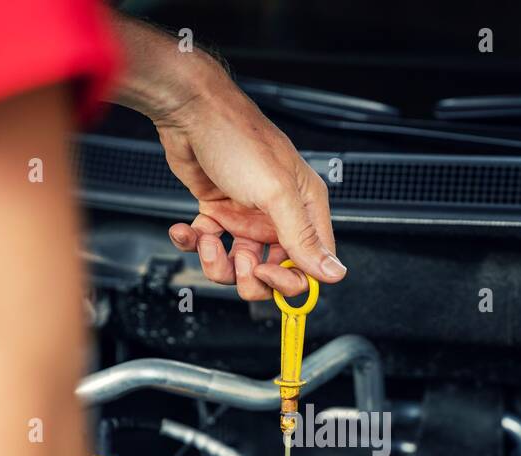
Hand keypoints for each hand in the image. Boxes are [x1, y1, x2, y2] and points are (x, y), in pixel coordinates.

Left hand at [153, 78, 345, 300]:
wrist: (190, 111)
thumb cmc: (238, 138)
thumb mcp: (276, 193)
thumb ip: (303, 237)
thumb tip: (334, 272)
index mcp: (304, 208)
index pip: (310, 264)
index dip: (289, 279)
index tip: (267, 272)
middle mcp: (277, 216)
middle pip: (273, 271)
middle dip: (250, 277)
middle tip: (237, 262)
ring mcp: (246, 216)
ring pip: (238, 265)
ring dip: (218, 262)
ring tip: (208, 240)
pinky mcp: (218, 212)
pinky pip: (209, 244)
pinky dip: (194, 242)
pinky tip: (186, 229)